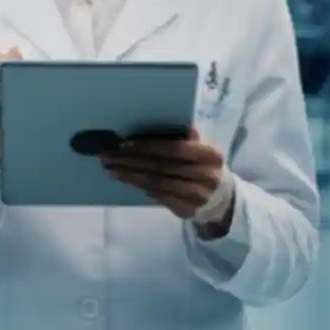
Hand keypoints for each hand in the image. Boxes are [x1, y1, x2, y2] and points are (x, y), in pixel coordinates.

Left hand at [99, 126, 228, 220]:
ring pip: (156, 183)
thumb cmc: (204, 166)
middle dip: (131, 160)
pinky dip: (141, 187)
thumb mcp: (201, 149)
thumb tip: (161, 120)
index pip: (174, 149)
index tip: (123, 143)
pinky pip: (159, 196)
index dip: (147, 146)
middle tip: (108, 156)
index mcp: (209, 154)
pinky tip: (126, 180)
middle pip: (161, 166)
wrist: (222, 199)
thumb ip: (185, 137)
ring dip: (130, 175)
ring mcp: (196, 194)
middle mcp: (205, 175)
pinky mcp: (187, 209)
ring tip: (111, 169)